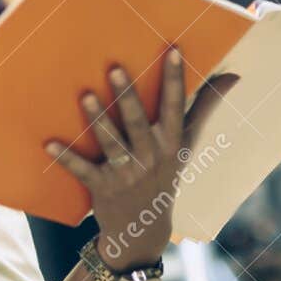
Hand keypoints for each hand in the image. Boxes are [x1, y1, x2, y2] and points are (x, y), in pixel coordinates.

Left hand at [45, 46, 237, 270]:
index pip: (175, 106)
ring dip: (97, 119)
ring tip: (85, 96)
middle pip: (138, 122)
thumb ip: (203, 109)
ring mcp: (126, 173)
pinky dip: (66, 157)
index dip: (175, 79)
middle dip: (127, 96)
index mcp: (170, 143)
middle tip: (114, 68)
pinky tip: (48, 143)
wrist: (142, 229)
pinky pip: (82, 169)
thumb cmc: (163, 176)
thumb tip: (232, 76)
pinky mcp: (102, 188)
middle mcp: (150, 157)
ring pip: (111, 142)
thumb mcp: (185, 145)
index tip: (173, 50)